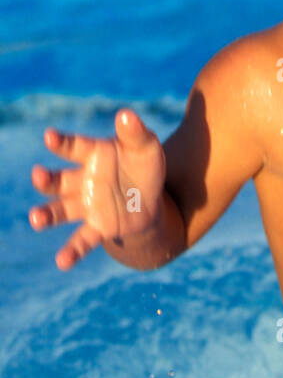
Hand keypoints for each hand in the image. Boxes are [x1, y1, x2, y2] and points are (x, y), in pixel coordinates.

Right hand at [30, 109, 166, 269]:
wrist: (152, 198)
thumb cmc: (143, 165)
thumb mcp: (146, 146)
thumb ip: (135, 132)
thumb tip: (125, 115)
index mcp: (93, 155)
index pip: (74, 147)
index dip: (61, 142)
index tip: (50, 137)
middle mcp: (83, 180)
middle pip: (59, 180)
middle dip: (47, 180)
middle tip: (38, 176)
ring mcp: (87, 205)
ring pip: (61, 210)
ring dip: (47, 214)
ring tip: (35, 219)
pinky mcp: (98, 227)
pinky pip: (82, 240)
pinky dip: (72, 251)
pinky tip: (61, 262)